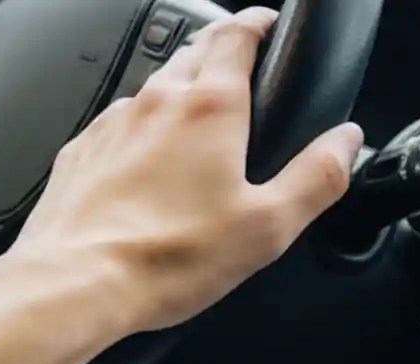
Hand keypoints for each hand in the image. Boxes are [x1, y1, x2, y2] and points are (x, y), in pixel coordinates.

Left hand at [0, 7, 363, 341]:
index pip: (238, 34)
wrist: (74, 282)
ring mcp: (109, 126)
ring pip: (150, 90)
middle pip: (192, 52)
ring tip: (194, 122)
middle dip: (219, 50)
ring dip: (176, 94)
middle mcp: (155, 103)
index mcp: (209, 108)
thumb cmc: (165, 258)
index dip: (259, 24)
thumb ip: (316, 177)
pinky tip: (143, 167)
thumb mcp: (267, 226)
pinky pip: (115, 128)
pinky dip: (136, 134)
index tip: (270, 26)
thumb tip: (345, 143)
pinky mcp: (78, 154)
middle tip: (239, 64)